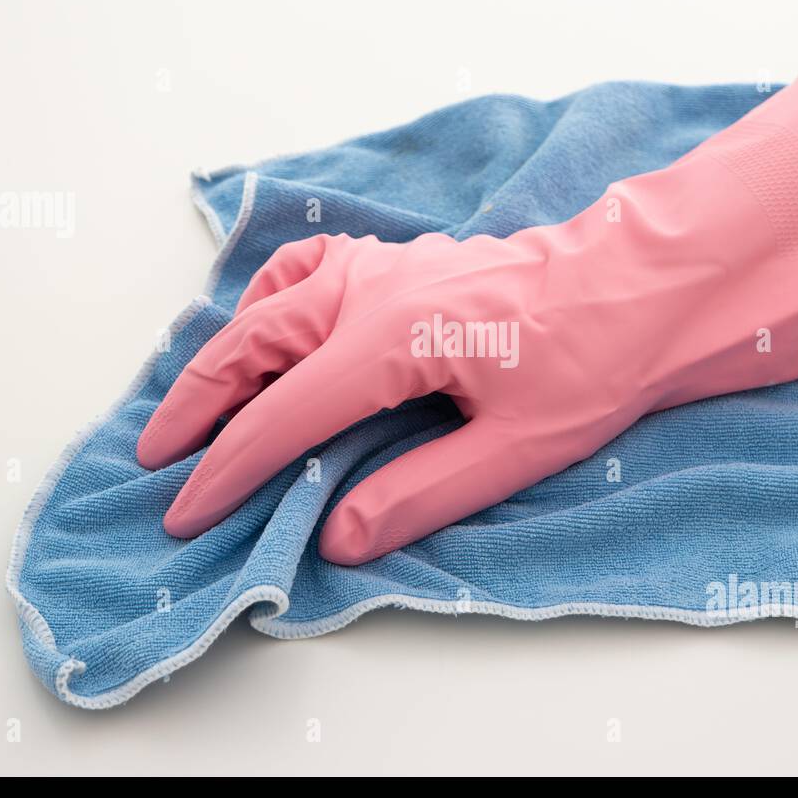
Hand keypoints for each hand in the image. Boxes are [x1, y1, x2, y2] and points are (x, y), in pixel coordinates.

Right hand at [138, 74, 797, 563]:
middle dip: (196, 405)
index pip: (282, 417)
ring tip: (193, 402)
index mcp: (391, 339)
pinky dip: (271, 295)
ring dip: (222, 350)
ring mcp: (385, 266)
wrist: (643, 286)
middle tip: (155, 458)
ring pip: (271, 300)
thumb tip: (336, 535)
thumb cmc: (594, 360)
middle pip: (251, 346)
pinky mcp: (404, 261)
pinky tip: (270, 323)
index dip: (226, 470)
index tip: (182, 511)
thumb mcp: (515, 448)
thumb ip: (420, 493)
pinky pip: (311, 267)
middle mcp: (372, 292)